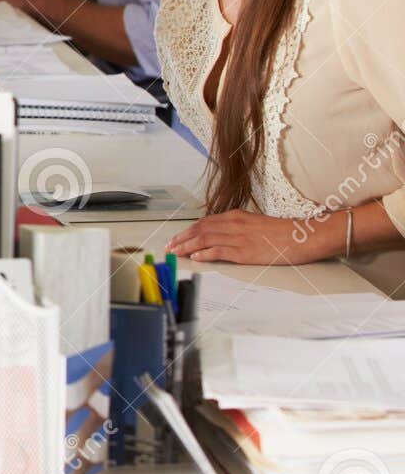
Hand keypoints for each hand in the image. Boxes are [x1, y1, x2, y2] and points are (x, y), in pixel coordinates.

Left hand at [166, 209, 331, 265]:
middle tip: (169, 247)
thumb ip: (237, 227)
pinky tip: (195, 257)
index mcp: (236, 216)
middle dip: (181, 239)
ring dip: (187, 246)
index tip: (177, 238)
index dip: (187, 231)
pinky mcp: (245, 251)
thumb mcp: (255, 224)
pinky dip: (204, 254)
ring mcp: (239, 238)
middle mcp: (234, 224)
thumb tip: (220, 234)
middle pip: (200, 230)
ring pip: (205, 240)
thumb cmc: (283, 232)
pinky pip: (219, 251)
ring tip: (175, 252)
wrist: (303, 236)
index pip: (204, 222)